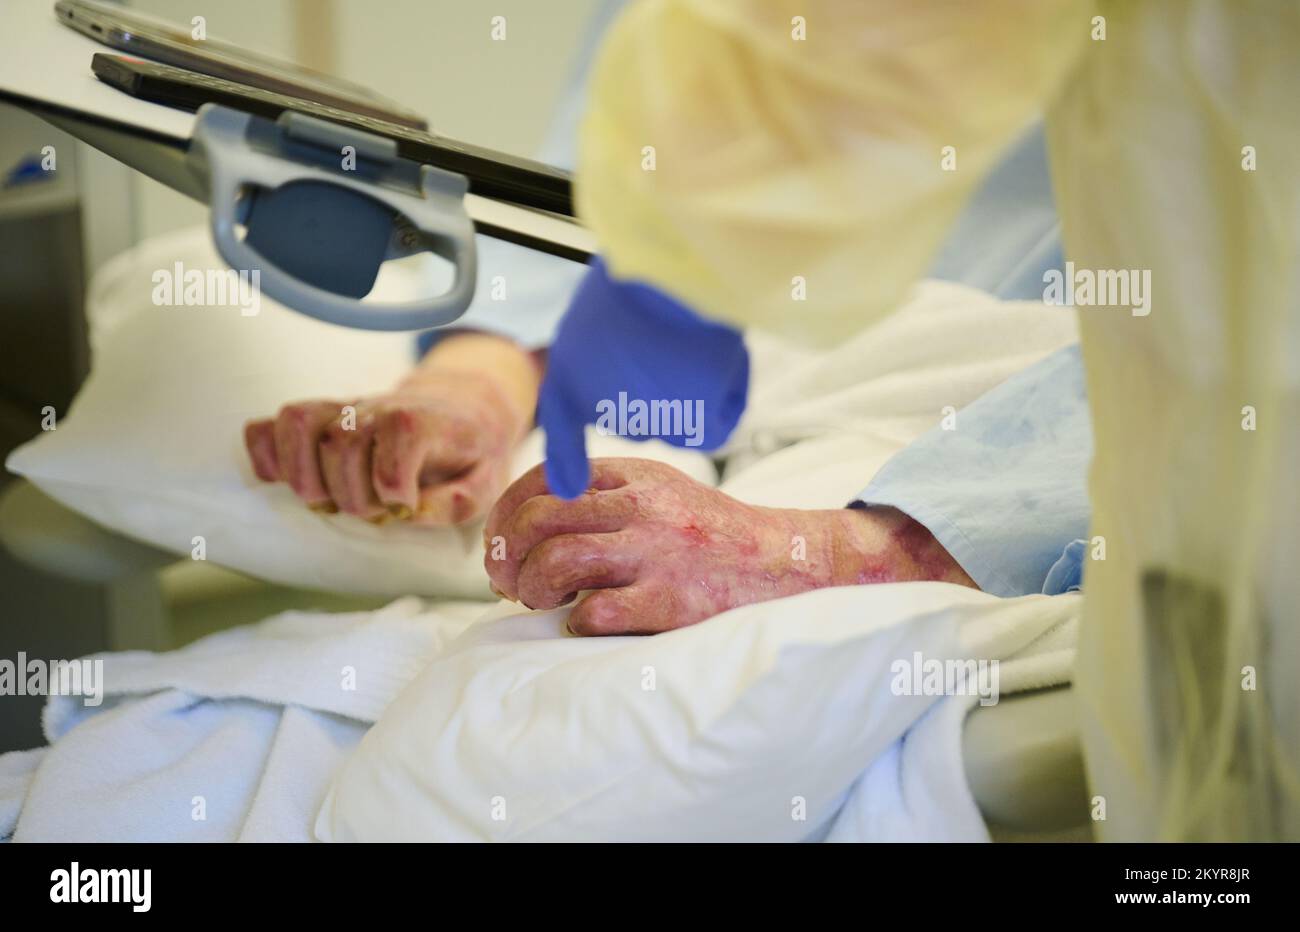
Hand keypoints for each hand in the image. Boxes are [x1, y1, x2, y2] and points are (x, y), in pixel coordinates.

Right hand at [244, 334, 539, 525]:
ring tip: (324, 502)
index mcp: (425, 421)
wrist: (462, 407)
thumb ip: (455, 502)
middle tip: (374, 514)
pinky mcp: (321, 418)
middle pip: (342, 443)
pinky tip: (286, 482)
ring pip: (298, 421)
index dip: (394, 485)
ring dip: (301, 474)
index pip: (399, 439)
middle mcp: (379, 408)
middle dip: (351, 495)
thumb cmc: (471, 453)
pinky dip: (266, 454)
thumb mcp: (485, 484)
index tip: (404, 507)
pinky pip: (273, 423)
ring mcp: (345, 409)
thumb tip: (409, 514)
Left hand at [484, 457, 974, 634]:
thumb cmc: (707, 532)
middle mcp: (638, 508)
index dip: (505, 514)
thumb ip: (601, 490)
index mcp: (631, 476)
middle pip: (537, 520)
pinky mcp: (667, 602)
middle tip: (506, 581)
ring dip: (533, 587)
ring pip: (556, 562)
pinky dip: (575, 623)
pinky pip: (594, 613)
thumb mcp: (658, 488)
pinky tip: (585, 623)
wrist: (782, 564)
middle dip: (505, 555)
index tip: (498, 544)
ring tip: (542, 601)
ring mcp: (653, 554)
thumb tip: (526, 514)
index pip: (541, 480)